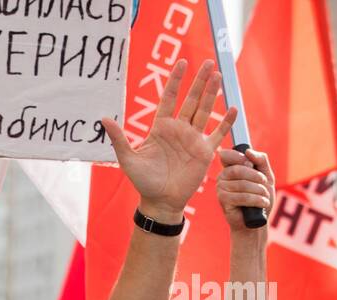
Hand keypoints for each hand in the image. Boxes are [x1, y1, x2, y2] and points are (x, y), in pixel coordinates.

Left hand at [101, 59, 236, 222]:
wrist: (160, 201)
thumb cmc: (143, 181)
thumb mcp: (127, 159)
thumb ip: (118, 138)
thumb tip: (103, 119)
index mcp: (161, 128)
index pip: (169, 99)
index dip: (175, 81)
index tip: (181, 63)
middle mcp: (179, 130)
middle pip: (191, 100)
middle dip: (199, 81)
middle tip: (208, 62)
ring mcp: (193, 139)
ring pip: (205, 111)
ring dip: (212, 94)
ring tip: (218, 75)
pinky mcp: (205, 152)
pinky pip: (218, 134)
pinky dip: (225, 123)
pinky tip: (233, 108)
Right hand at [217, 147, 274, 232]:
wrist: (256, 221)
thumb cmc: (259, 198)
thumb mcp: (266, 176)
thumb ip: (261, 161)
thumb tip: (248, 151)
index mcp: (230, 168)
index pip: (226, 155)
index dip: (238, 156)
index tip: (250, 163)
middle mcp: (222, 177)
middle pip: (238, 169)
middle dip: (256, 176)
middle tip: (264, 184)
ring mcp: (221, 189)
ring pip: (242, 184)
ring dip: (259, 190)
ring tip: (264, 197)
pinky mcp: (223, 201)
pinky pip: (241, 197)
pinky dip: (256, 200)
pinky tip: (262, 203)